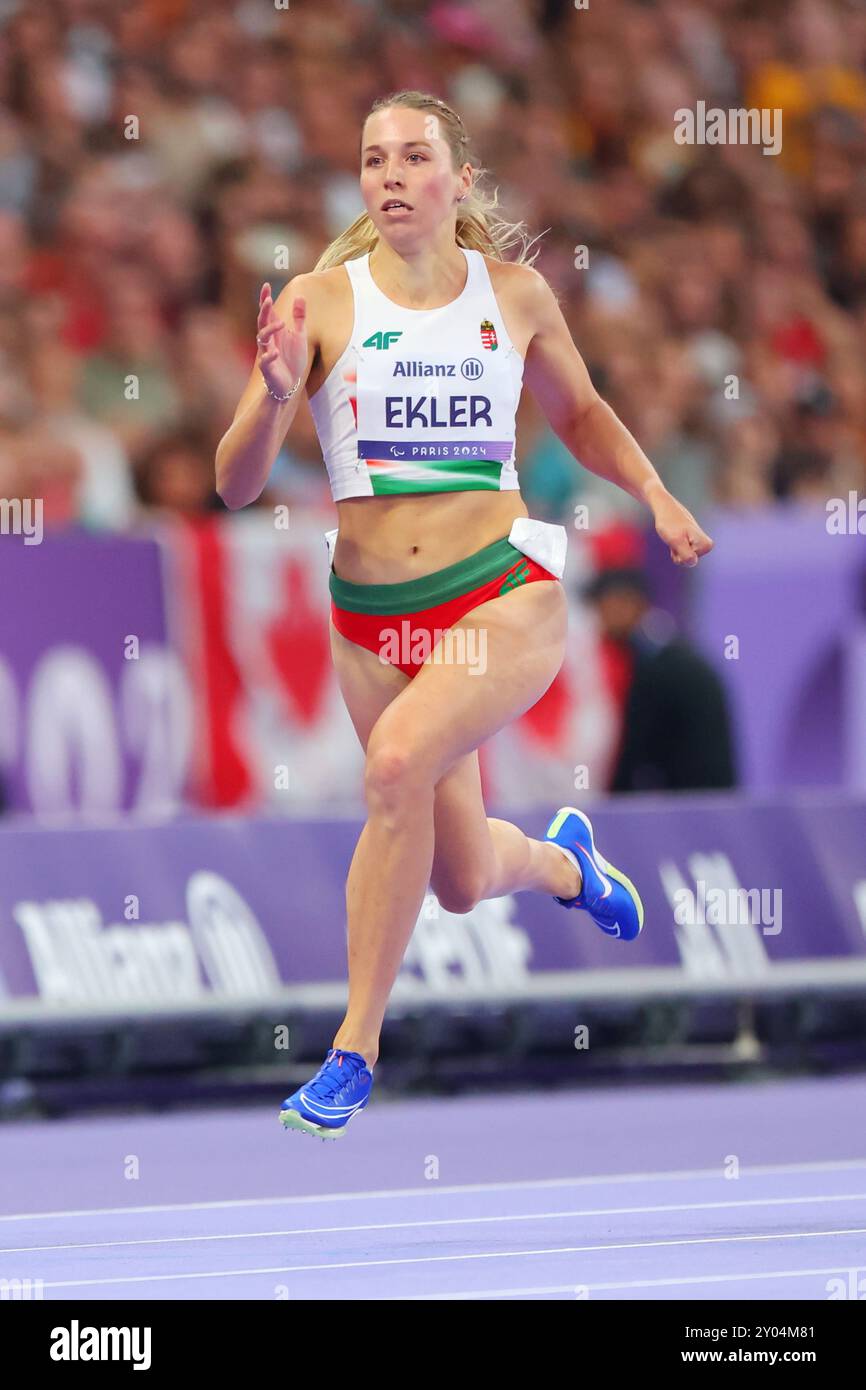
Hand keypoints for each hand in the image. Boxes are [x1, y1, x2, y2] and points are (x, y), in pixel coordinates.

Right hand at [256, 282, 306, 398]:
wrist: (290, 384)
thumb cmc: (292, 359)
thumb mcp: (299, 335)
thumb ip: (299, 317)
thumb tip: (300, 297)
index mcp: (275, 332)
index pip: (268, 312)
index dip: (265, 299)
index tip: (266, 285)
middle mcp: (268, 340)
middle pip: (262, 322)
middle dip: (264, 311)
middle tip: (267, 299)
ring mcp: (266, 353)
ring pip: (262, 338)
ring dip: (269, 330)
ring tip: (281, 324)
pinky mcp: (268, 369)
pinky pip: (265, 361)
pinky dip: (269, 356)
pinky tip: (276, 352)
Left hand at [651, 487, 712, 567]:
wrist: (665, 507)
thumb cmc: (669, 523)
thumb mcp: (675, 540)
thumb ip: (685, 554)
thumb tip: (692, 562)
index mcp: (706, 544)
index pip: (690, 561)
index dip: (680, 553)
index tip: (679, 538)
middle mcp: (706, 544)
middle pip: (687, 560)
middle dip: (677, 552)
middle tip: (675, 537)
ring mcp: (698, 542)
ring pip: (683, 557)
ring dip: (675, 548)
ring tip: (674, 535)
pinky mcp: (692, 541)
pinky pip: (680, 552)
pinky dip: (674, 546)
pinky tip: (675, 536)